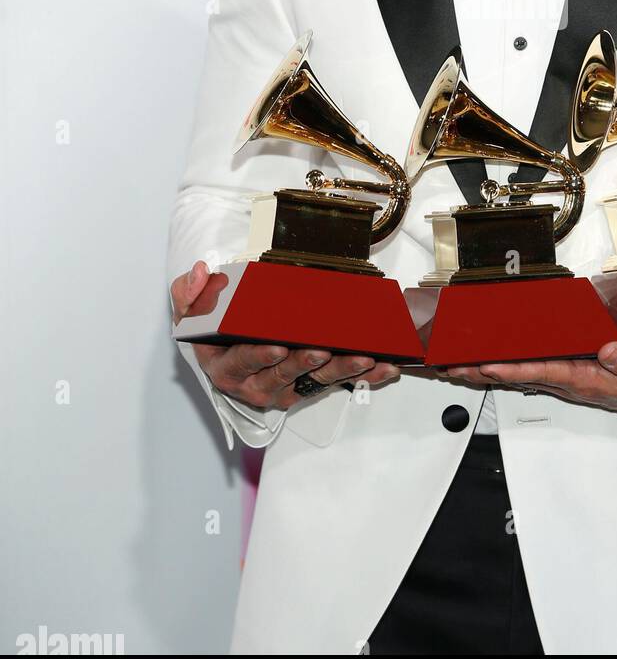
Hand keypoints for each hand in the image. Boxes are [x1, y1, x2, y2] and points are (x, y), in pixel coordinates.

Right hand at [170, 260, 399, 411]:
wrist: (229, 344)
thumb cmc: (214, 329)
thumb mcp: (191, 311)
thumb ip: (189, 292)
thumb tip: (200, 271)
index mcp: (226, 366)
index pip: (242, 362)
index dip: (259, 357)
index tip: (276, 347)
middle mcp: (256, 383)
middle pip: (283, 376)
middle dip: (305, 363)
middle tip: (323, 349)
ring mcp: (285, 387)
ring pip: (316, 381)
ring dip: (342, 370)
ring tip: (363, 357)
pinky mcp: (310, 385)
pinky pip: (338, 382)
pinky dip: (364, 377)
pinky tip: (384, 367)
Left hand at [440, 341, 616, 421]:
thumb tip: (608, 351)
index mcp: (591, 379)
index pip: (544, 372)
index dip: (513, 369)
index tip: (484, 365)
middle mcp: (575, 382)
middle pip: (522, 376)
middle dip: (484, 373)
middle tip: (450, 368)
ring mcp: (574, 380)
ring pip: (524, 375)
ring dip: (489, 372)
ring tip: (457, 366)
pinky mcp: (577, 375)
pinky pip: (536, 371)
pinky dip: (510, 367)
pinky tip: (493, 364)